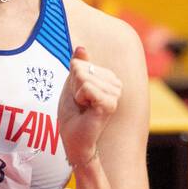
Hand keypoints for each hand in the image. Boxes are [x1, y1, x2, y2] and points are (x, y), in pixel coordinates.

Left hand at [57, 45, 121, 167]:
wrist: (74, 140)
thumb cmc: (73, 115)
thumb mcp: (72, 85)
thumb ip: (78, 66)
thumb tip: (81, 47)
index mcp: (108, 78)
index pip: (82, 62)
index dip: (73, 80)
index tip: (78, 96)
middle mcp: (115, 84)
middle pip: (82, 68)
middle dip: (74, 87)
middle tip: (80, 104)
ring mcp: (115, 93)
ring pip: (83, 77)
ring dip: (76, 94)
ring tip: (83, 107)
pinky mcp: (110, 103)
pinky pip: (87, 87)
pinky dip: (80, 98)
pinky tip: (86, 110)